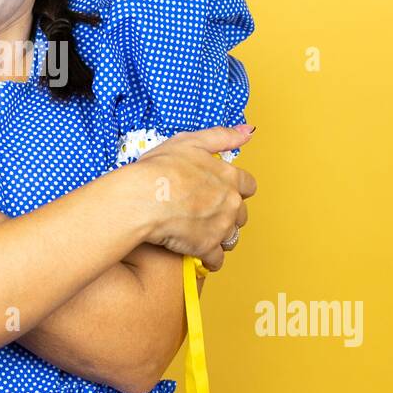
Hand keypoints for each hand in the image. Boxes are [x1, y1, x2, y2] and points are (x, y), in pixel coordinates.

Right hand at [129, 125, 257, 270]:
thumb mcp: (190, 142)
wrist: (143, 199)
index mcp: (228, 177)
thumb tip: (247, 132)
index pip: (249, 185)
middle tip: (208, 213)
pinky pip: (217, 259)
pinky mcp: (207, 247)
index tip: (225, 191)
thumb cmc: (160, 169)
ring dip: (220, 236)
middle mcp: (230, 203)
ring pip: (231, 237)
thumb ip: (221, 137)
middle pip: (241, 213)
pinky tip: (198, 253)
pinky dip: (209, 258)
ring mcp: (220, 226)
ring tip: (203, 233)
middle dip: (229, 214)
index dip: (238, 188)